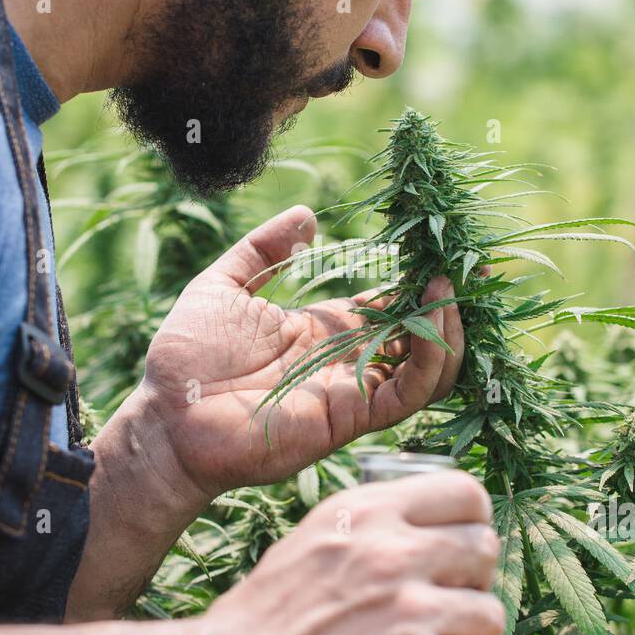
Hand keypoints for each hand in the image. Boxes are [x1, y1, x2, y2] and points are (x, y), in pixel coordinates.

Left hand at [131, 204, 464, 499]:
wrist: (164, 417)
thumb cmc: (186, 357)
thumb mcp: (223, 285)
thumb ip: (264, 249)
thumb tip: (307, 215)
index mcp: (324, 331)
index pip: (390, 306)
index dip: (420, 282)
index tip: (443, 250)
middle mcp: (348, 361)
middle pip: (419, 335)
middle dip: (448, 303)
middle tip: (469, 266)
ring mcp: (352, 391)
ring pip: (427, 367)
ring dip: (446, 328)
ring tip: (447, 286)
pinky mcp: (349, 418)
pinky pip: (407, 394)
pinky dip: (430, 359)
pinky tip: (430, 317)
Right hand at [199, 471, 513, 634]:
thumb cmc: (267, 620)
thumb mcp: (314, 542)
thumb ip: (373, 524)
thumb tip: (438, 526)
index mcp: (363, 512)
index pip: (465, 493)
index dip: (471, 524)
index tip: (459, 550)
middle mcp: (391, 553)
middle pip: (485, 548)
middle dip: (471, 579)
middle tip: (444, 604)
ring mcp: (410, 612)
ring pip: (490, 612)